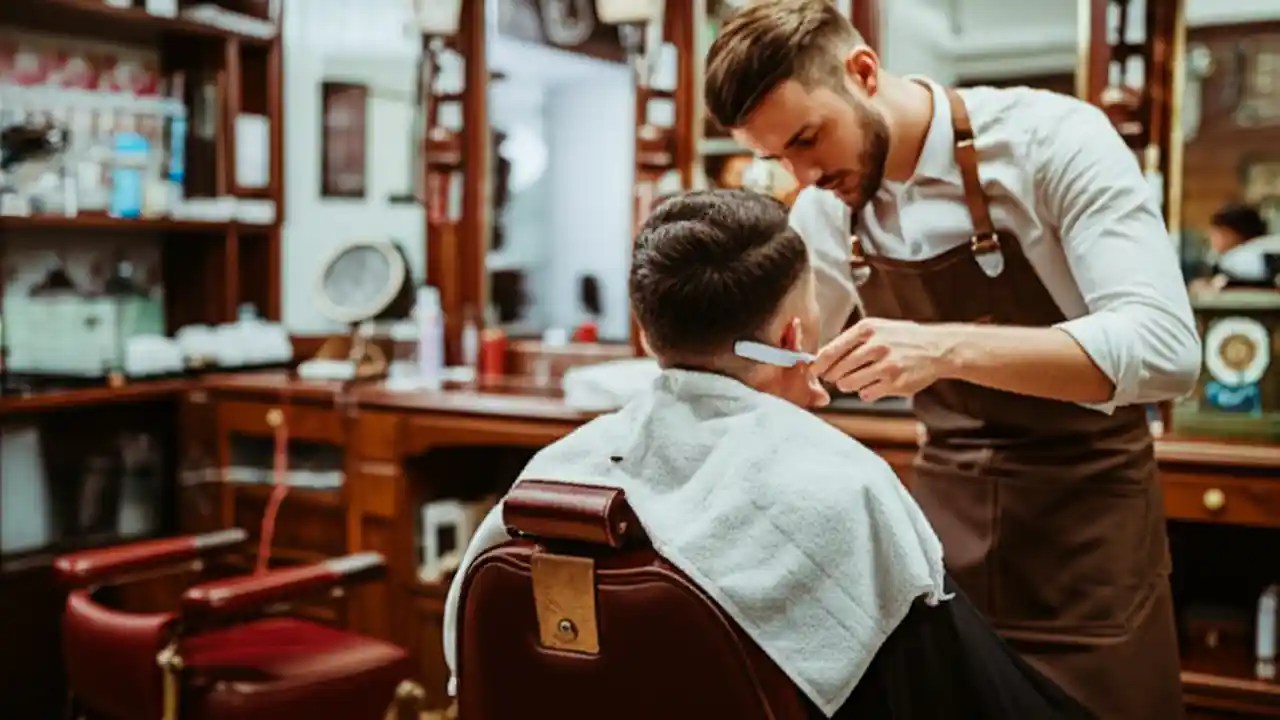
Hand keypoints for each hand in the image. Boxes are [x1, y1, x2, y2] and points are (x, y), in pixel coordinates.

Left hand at [811, 318, 951, 401]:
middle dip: (834, 377)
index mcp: (867, 329)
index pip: (831, 351)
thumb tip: (822, 357)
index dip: (818, 365)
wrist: (937, 348)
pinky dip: (867, 392)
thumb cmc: (902, 338)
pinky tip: (876, 384)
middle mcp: (876, 346)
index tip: (814, 371)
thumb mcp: (877, 328)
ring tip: (861, 378)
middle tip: (838, 377)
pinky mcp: (895, 383)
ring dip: (850, 385)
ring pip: (849, 384)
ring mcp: (886, 366)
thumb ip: (851, 340)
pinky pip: (866, 395)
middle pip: (837, 370)